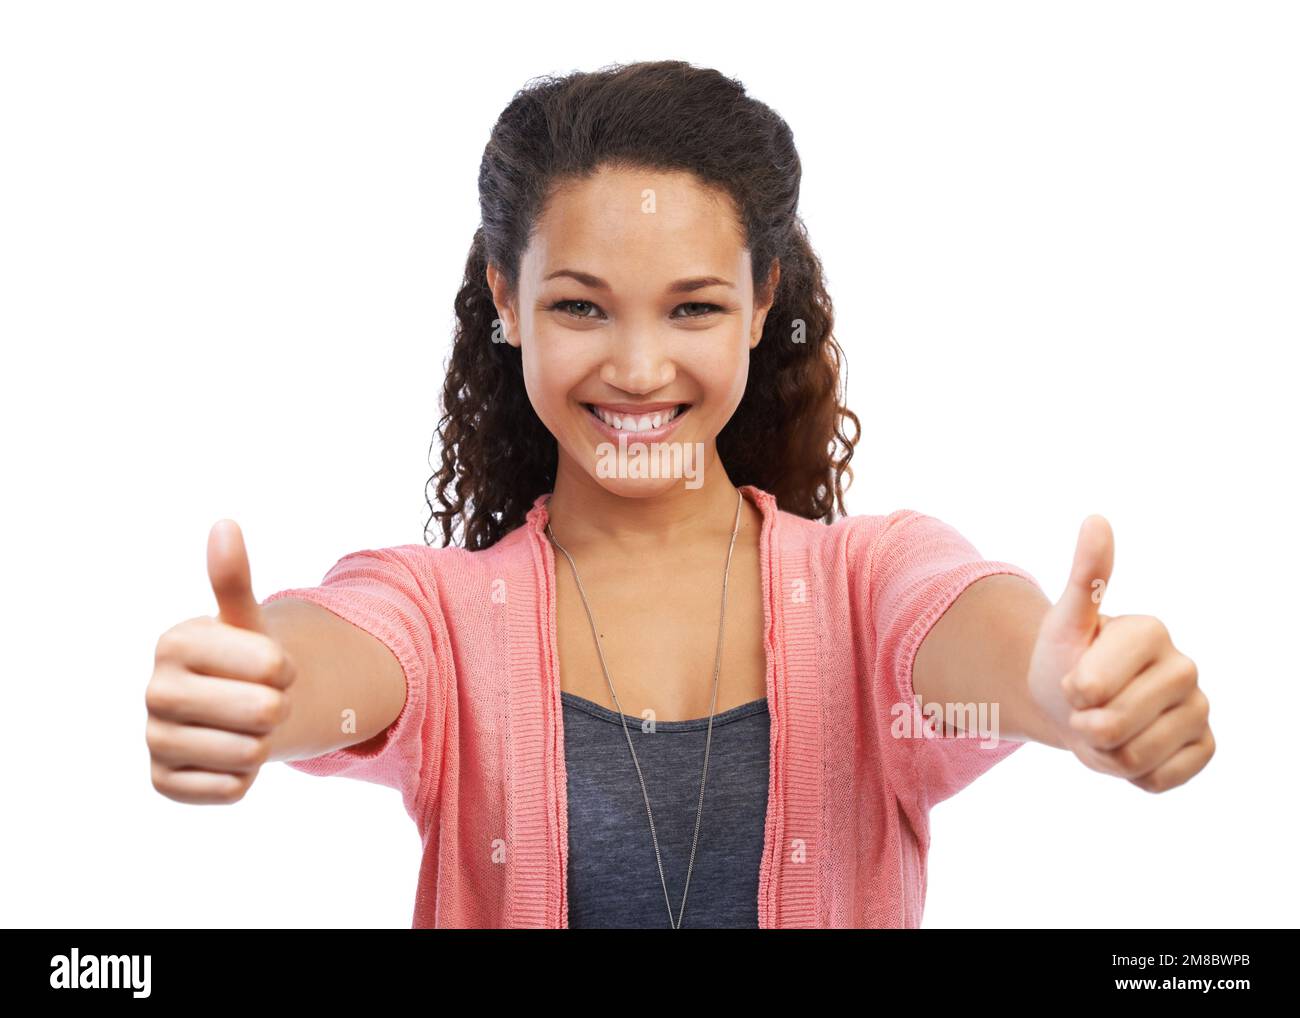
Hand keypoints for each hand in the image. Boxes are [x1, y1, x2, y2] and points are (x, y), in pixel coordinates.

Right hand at [145, 520, 296, 803]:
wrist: (230, 709)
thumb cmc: (242, 659)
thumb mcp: (246, 619)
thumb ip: (233, 578)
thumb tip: (225, 525)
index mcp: (174, 642)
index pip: (272, 666)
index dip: (286, 669)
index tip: (271, 664)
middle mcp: (154, 691)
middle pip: (264, 713)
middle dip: (277, 707)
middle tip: (260, 699)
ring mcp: (155, 739)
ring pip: (251, 753)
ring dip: (262, 744)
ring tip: (242, 726)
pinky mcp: (163, 782)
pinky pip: (232, 788)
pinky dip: (243, 776)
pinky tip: (226, 755)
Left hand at [1026, 515, 1213, 791]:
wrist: (1075, 704)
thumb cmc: (1066, 659)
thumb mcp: (1065, 622)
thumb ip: (1084, 577)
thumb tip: (1096, 519)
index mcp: (1150, 630)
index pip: (1095, 685)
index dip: (1072, 692)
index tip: (1073, 680)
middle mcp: (1185, 666)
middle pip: (1115, 725)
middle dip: (1085, 727)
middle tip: (1084, 710)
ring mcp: (1200, 708)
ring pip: (1135, 757)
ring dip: (1104, 755)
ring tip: (1103, 730)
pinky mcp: (1205, 746)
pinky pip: (1160, 780)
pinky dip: (1131, 776)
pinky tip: (1129, 750)